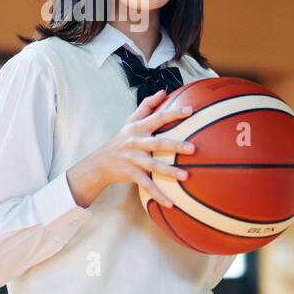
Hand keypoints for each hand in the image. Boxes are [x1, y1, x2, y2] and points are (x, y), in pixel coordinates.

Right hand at [66, 88, 196, 208]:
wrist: (99, 163)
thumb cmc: (121, 140)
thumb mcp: (130, 121)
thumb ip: (147, 106)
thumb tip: (163, 91)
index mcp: (138, 127)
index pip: (158, 117)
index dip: (173, 113)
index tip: (190, 111)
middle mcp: (135, 141)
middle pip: (158, 142)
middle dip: (175, 145)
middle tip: (193, 148)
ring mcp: (133, 159)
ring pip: (153, 165)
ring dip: (170, 171)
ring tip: (186, 176)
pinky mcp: (130, 174)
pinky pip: (146, 185)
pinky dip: (158, 194)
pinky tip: (171, 203)